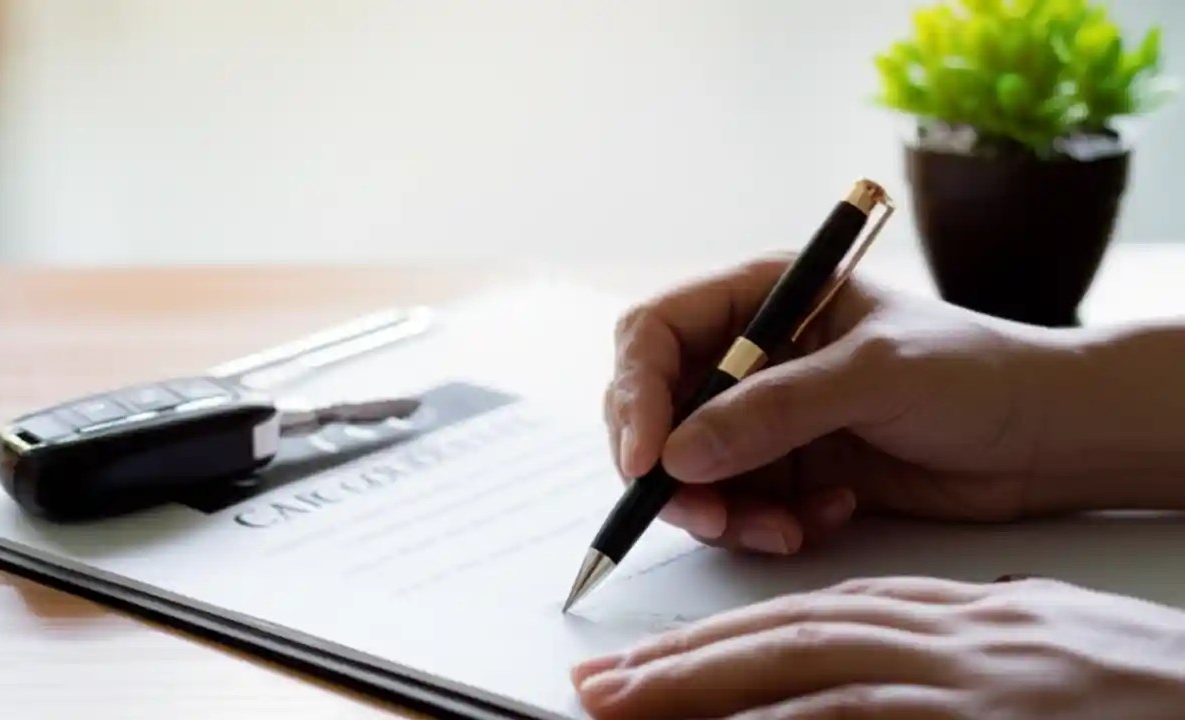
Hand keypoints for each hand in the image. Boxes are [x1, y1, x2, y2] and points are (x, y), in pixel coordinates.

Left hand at [570, 576, 1184, 718]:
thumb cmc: (1160, 693)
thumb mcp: (1054, 655)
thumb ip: (968, 652)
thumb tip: (892, 664)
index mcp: (972, 618)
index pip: (828, 613)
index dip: (736, 633)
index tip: (666, 657)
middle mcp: (963, 638)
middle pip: (798, 633)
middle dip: (690, 659)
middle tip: (603, 685)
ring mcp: (977, 684)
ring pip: (813, 674)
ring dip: (706, 692)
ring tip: (621, 711)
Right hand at [604, 256, 1080, 553]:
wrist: (1045, 437)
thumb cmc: (973, 373)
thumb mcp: (875, 376)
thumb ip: (774, 411)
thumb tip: (677, 458)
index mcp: (761, 296)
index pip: (654, 334)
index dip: (634, 394)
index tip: (644, 461)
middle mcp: (749, 354)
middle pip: (657, 410)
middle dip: (671, 470)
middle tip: (707, 516)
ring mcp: (764, 416)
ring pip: (690, 471)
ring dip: (724, 510)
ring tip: (783, 529)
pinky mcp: (785, 469)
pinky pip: (737, 507)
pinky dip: (766, 525)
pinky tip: (828, 514)